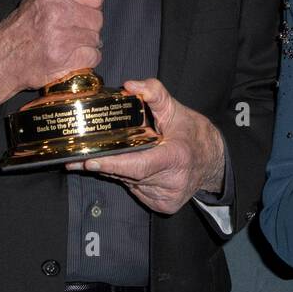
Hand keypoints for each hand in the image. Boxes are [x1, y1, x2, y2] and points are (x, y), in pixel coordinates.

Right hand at [0, 0, 103, 112]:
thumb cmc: (20, 30)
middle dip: (88, 27)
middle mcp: (58, 12)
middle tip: (72, 33)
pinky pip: (94, 56)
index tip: (83, 13)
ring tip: (68, 46)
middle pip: (97, 19)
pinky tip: (71, 58)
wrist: (2, 58)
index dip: (91, 7)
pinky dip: (86, 60)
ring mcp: (63, 37)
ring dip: (86, 44)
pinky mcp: (66, 59)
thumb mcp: (36, 0)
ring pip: (96, 38)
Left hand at [66, 78, 225, 214]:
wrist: (214, 160)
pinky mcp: (165, 205)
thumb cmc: (194, 133)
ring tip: (113, 158)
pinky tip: (136, 169)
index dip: (112, 164)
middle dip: (105, 165)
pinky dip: (132, 181)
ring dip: (118, 172)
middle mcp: (173, 181)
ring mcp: (168, 196)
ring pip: (129, 184)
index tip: (88, 160)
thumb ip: (154, 93)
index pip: (138, 165)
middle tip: (78, 158)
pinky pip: (137, 192)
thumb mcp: (176, 109)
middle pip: (128, 175)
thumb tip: (130, 85)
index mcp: (176, 157)